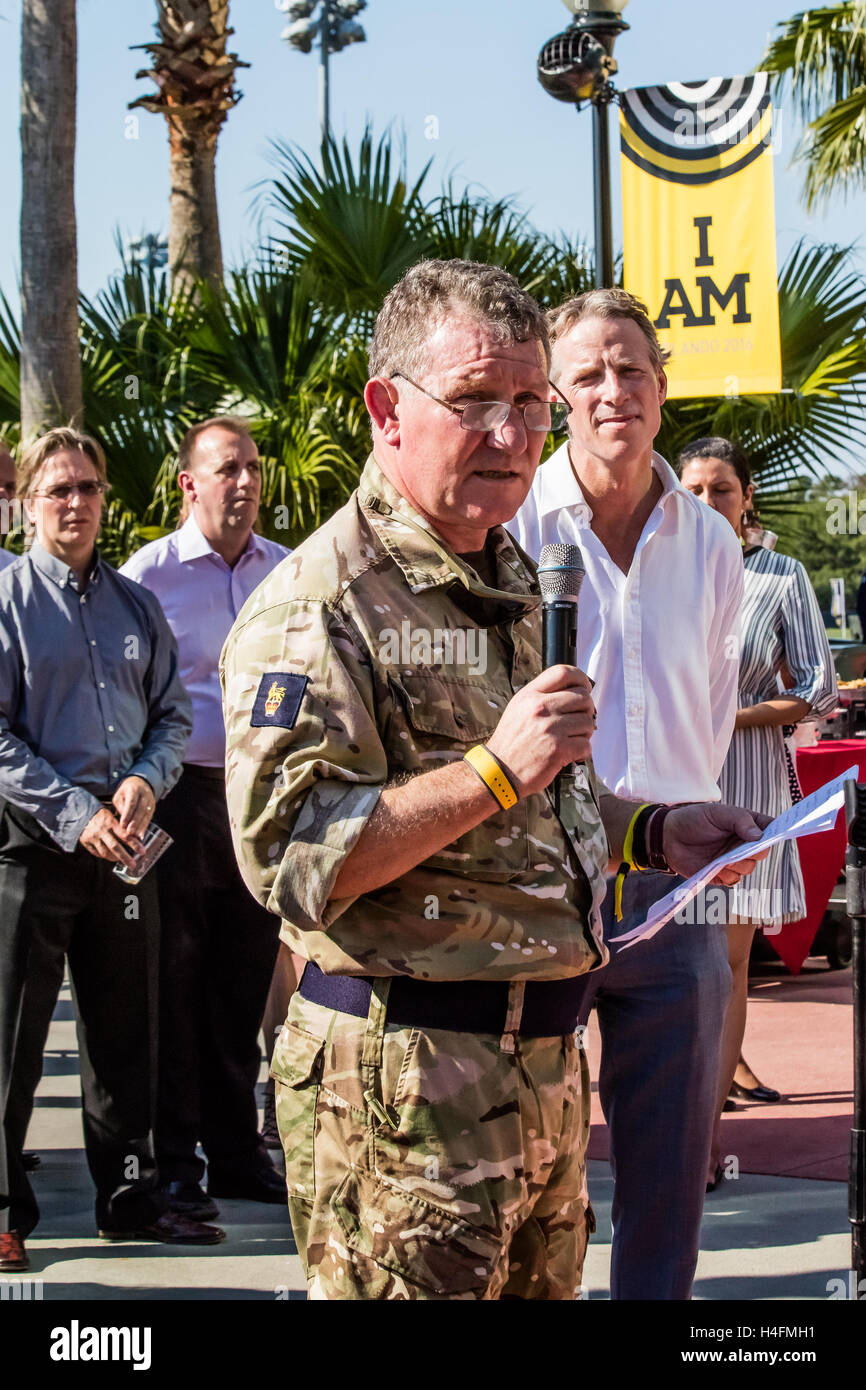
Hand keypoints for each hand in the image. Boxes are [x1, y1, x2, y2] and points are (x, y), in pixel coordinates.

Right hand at [78, 806, 140, 867]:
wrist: (81, 813)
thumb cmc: (101, 815)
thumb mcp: (112, 814)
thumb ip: (122, 824)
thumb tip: (137, 835)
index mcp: (110, 822)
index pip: (124, 835)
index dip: (134, 844)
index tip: (142, 851)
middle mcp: (102, 830)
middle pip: (115, 847)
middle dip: (125, 857)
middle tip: (133, 864)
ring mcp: (93, 837)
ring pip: (106, 853)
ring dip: (115, 858)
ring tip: (123, 861)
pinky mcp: (86, 842)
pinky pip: (97, 853)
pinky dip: (105, 856)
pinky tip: (111, 856)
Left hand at [112, 775, 154, 844]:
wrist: (140, 783)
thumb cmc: (126, 791)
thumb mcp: (119, 795)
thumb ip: (120, 807)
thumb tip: (123, 821)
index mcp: (134, 789)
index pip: (131, 802)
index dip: (127, 814)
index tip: (122, 824)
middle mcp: (144, 794)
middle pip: (141, 809)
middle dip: (135, 822)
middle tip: (130, 832)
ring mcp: (151, 800)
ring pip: (147, 814)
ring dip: (141, 826)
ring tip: (135, 835)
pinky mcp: (153, 807)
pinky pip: (149, 817)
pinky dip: (145, 826)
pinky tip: (141, 834)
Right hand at [486, 665, 594, 798]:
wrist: (499, 772)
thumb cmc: (510, 743)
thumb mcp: (518, 709)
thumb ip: (541, 696)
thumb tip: (572, 691)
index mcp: (530, 696)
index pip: (563, 672)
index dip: (580, 678)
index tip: (584, 688)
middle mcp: (540, 708)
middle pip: (583, 697)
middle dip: (586, 710)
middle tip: (578, 720)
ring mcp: (551, 729)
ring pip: (588, 722)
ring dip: (584, 732)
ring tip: (571, 738)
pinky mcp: (559, 750)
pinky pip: (586, 744)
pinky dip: (582, 750)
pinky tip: (570, 753)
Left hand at [663, 804, 771, 884]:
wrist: (668, 837)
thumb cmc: (694, 819)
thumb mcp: (718, 813)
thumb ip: (740, 821)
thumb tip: (759, 836)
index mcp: (747, 825)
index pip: (771, 829)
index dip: (778, 832)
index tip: (780, 834)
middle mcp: (743, 843)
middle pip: (762, 853)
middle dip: (753, 851)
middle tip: (739, 846)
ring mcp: (733, 860)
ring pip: (748, 869)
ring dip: (737, 864)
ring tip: (721, 855)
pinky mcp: (722, 874)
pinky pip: (733, 880)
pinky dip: (726, 875)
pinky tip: (714, 866)